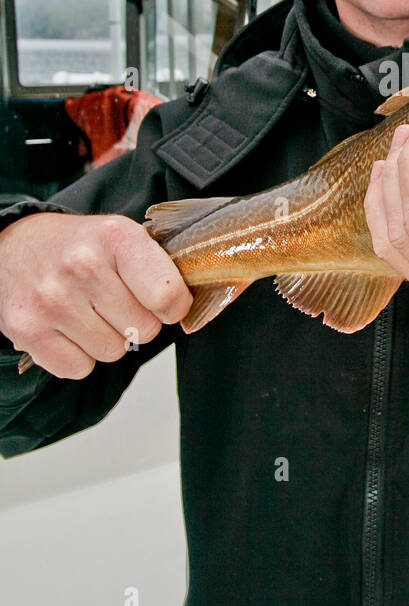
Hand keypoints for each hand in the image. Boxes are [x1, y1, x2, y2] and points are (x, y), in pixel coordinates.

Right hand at [0, 213, 192, 379]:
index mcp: (116, 238)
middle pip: (144, 330)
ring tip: (88, 309)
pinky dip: (78, 355)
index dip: (173, 306)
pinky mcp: (27, 329)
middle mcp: (82, 267)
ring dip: (107, 338)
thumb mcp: (123, 236)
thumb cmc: (78, 245)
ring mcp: (51, 300)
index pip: (168, 295)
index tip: (164, 300)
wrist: (13, 246)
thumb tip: (194, 308)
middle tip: (114, 299)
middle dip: (137, 320)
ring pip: (112, 352)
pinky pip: (78, 369)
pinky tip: (67, 326)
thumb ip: (160, 267)